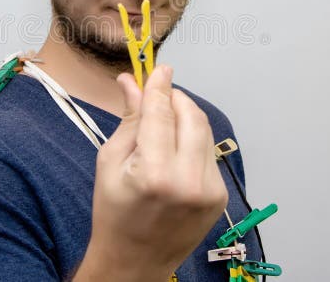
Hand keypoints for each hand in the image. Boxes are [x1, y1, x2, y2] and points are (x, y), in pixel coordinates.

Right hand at [74, 65, 227, 281]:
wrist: (134, 261)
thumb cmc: (114, 214)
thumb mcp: (110, 163)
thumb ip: (129, 120)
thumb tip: (132, 82)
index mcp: (154, 173)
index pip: (161, 113)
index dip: (159, 86)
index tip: (159, 69)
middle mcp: (188, 181)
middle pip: (191, 116)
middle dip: (176, 98)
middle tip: (161, 92)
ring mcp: (209, 190)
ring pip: (204, 131)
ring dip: (185, 118)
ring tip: (164, 124)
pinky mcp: (219, 196)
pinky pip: (208, 153)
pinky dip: (192, 142)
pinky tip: (174, 152)